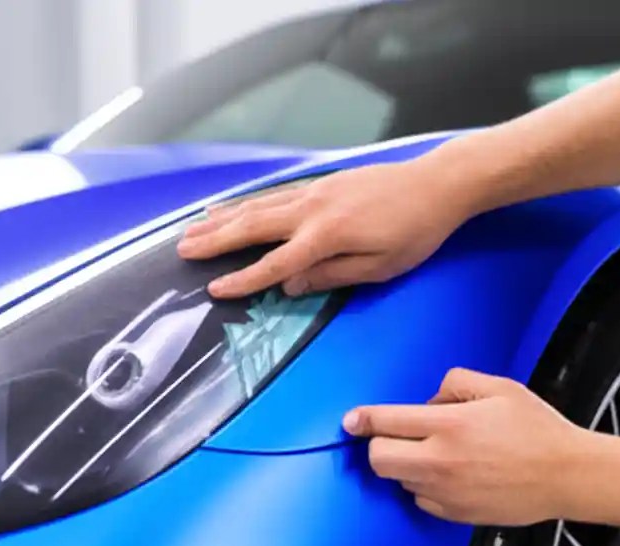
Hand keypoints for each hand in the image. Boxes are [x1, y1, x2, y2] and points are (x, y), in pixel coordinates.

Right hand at [177, 159, 472, 297]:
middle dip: (216, 239)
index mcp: (327, 235)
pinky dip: (248, 201)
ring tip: (193, 228)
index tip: (214, 289)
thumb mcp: (380, 266)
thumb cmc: (415, 232)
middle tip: (182, 250)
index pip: (276, 263)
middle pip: (254, 225)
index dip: (244, 278)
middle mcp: (313, 208)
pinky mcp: (322, 182)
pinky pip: (275, 194)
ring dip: (223, 218)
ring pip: (259, 205)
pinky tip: (233, 206)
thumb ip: (332, 275)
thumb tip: (291, 286)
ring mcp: (315, 190)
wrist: (437, 184)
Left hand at [343, 368, 587, 525]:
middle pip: (379, 460)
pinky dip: (426, 486)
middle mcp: (441, 461)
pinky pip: (421, 499)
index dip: (363, 419)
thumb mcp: (500, 388)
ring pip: (400, 480)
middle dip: (381, 445)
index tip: (351, 421)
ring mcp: (446, 492)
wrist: (566, 476)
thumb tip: (429, 401)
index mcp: (451, 425)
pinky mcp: (455, 514)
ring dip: (407, 465)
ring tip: (440, 454)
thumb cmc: (538, 430)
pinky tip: (452, 475)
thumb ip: (456, 383)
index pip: (387, 422)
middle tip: (399, 437)